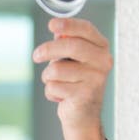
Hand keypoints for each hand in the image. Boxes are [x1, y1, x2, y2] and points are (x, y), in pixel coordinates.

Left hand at [32, 17, 112, 131]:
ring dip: (48, 76)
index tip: (51, 24)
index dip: (68, 24)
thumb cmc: (76, 82)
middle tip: (36, 56)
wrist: (83, 115)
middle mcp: (103, 61)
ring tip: (55, 82)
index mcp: (101, 48)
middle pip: (71, 46)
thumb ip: (67, 43)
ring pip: (57, 69)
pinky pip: (55, 86)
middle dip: (48, 49)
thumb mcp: (73, 60)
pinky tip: (60, 96)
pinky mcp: (84, 95)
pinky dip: (50, 91)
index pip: (86, 29)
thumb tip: (57, 31)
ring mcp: (95, 79)